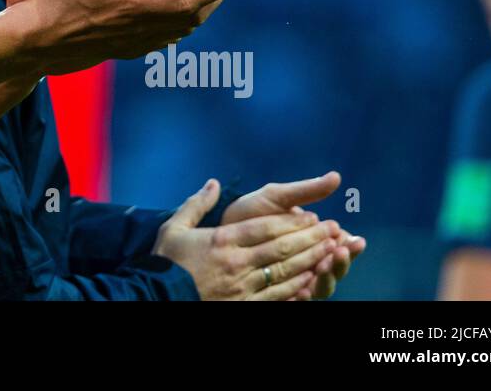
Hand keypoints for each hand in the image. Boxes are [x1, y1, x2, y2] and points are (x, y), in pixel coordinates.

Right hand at [11, 0, 236, 72]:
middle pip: (193, 17)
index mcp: (138, 7)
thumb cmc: (56, 1)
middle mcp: (142, 29)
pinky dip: (177, 24)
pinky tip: (169, 13)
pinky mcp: (124, 50)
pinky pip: (163, 39)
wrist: (36, 43)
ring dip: (195, 11)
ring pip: (180, 30)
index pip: (193, 1)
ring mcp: (134, 43)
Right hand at [153, 179, 339, 299]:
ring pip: (285, 272)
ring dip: (312, 259)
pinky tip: (313, 278)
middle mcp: (237, 262)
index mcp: (222, 240)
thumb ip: (196, 204)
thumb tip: (213, 183)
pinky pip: (278, 296)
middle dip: (311, 238)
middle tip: (333, 228)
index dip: (293, 221)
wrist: (157, 296)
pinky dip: (299, 287)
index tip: (313, 215)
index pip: (266, 227)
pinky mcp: (246, 305)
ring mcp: (243, 286)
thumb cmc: (166, 262)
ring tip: (331, 249)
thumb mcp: (174, 227)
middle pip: (282, 248)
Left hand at [222, 171, 366, 299]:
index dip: (349, 245)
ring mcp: (296, 281)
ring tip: (324, 265)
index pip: (341, 248)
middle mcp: (310, 264)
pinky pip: (295, 299)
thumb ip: (306, 190)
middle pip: (334, 270)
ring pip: (320, 287)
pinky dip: (302, 294)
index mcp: (313, 242)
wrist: (220, 230)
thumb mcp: (278, 197)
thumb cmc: (252, 212)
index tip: (352, 238)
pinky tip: (303, 288)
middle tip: (340, 250)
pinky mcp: (280, 294)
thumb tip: (336, 176)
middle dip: (341, 262)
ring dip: (326, 277)